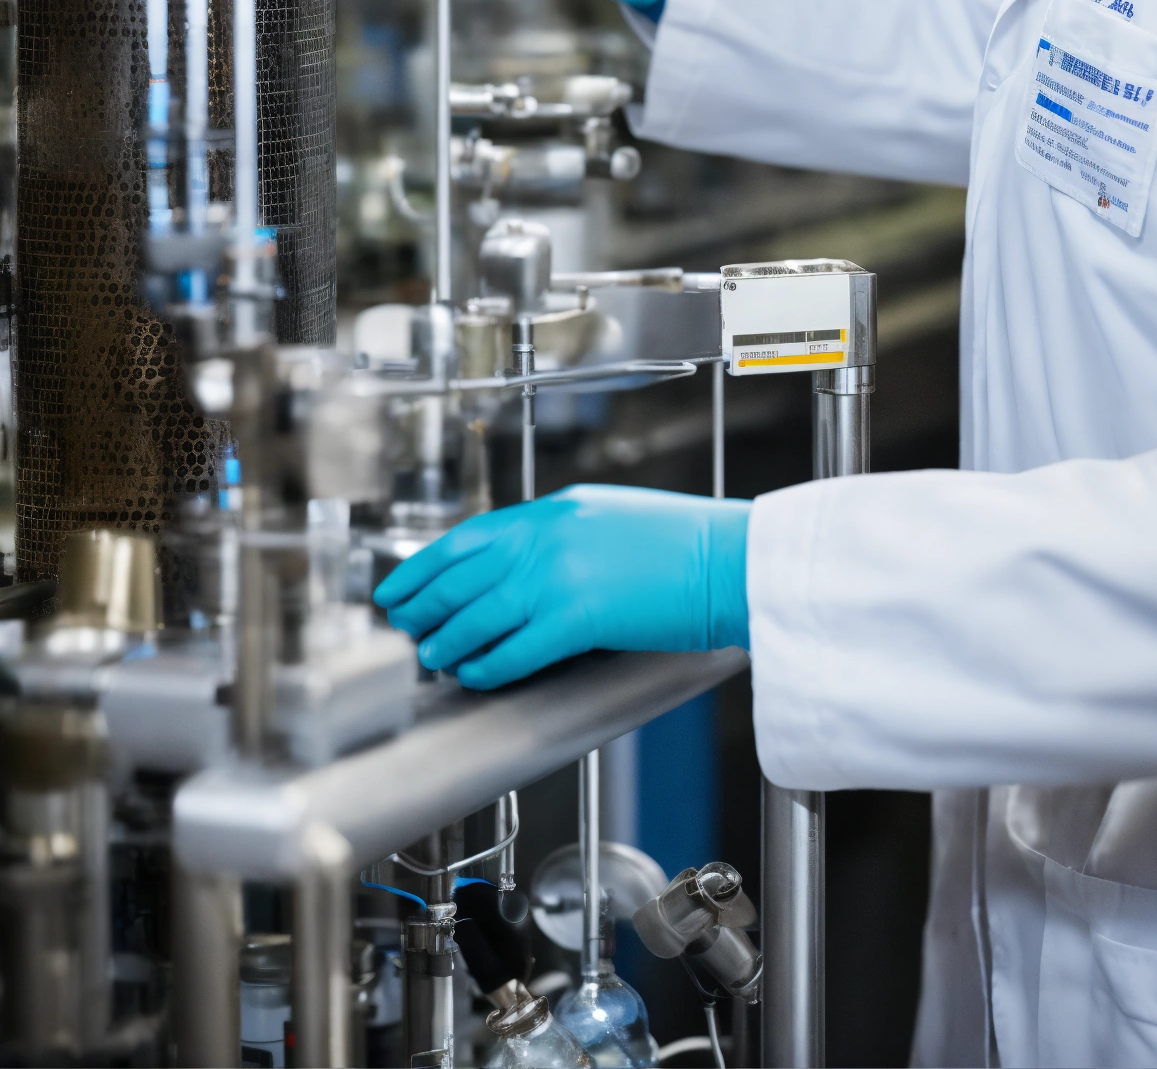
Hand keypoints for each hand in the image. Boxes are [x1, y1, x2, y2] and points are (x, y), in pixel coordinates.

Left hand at [373, 484, 750, 690]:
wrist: (730, 559)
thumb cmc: (682, 543)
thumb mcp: (609, 518)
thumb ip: (559, 534)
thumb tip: (516, 565)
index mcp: (555, 509)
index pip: (469, 537)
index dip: (424, 566)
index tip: (398, 586)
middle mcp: (549, 537)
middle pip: (463, 576)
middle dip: (423, 605)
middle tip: (402, 627)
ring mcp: (561, 576)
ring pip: (478, 615)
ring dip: (447, 641)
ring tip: (431, 657)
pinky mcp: (578, 618)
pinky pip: (514, 651)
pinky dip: (487, 667)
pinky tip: (475, 677)